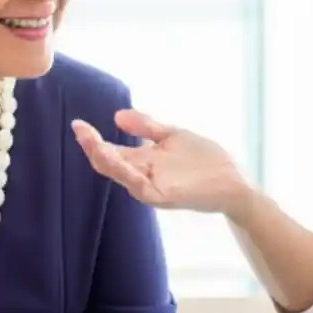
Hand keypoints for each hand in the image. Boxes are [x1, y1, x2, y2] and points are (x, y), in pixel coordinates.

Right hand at [72, 109, 253, 214]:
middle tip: (79, 130)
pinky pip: (141, 187)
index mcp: (143, 162)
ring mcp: (153, 187)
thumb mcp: (173, 137)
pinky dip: (127, 174)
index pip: (111, 152)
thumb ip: (147, 127)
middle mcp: (144, 176)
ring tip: (91, 143)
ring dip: (105, 160)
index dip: (93, 140)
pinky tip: (118, 160)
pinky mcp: (165, 197)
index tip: (78, 124)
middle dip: (93, 148)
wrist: (234, 182)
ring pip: (122, 176)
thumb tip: (117, 115)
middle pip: (111, 165)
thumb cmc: (205, 160)